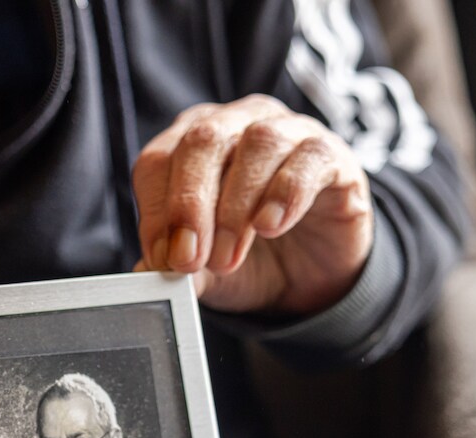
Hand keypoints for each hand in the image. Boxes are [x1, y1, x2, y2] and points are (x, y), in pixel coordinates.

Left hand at [132, 94, 372, 315]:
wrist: (309, 276)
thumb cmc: (249, 258)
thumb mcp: (204, 270)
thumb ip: (177, 265)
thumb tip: (145, 269)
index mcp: (190, 145)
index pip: (158, 161)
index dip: (156, 211)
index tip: (162, 259)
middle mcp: (236, 125)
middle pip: (203, 141)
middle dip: (190, 204)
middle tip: (190, 258)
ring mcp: (287, 131)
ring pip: (257, 143)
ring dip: (236, 207)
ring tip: (228, 257)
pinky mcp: (330, 154)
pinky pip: (309, 158)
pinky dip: (286, 193)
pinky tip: (271, 227)